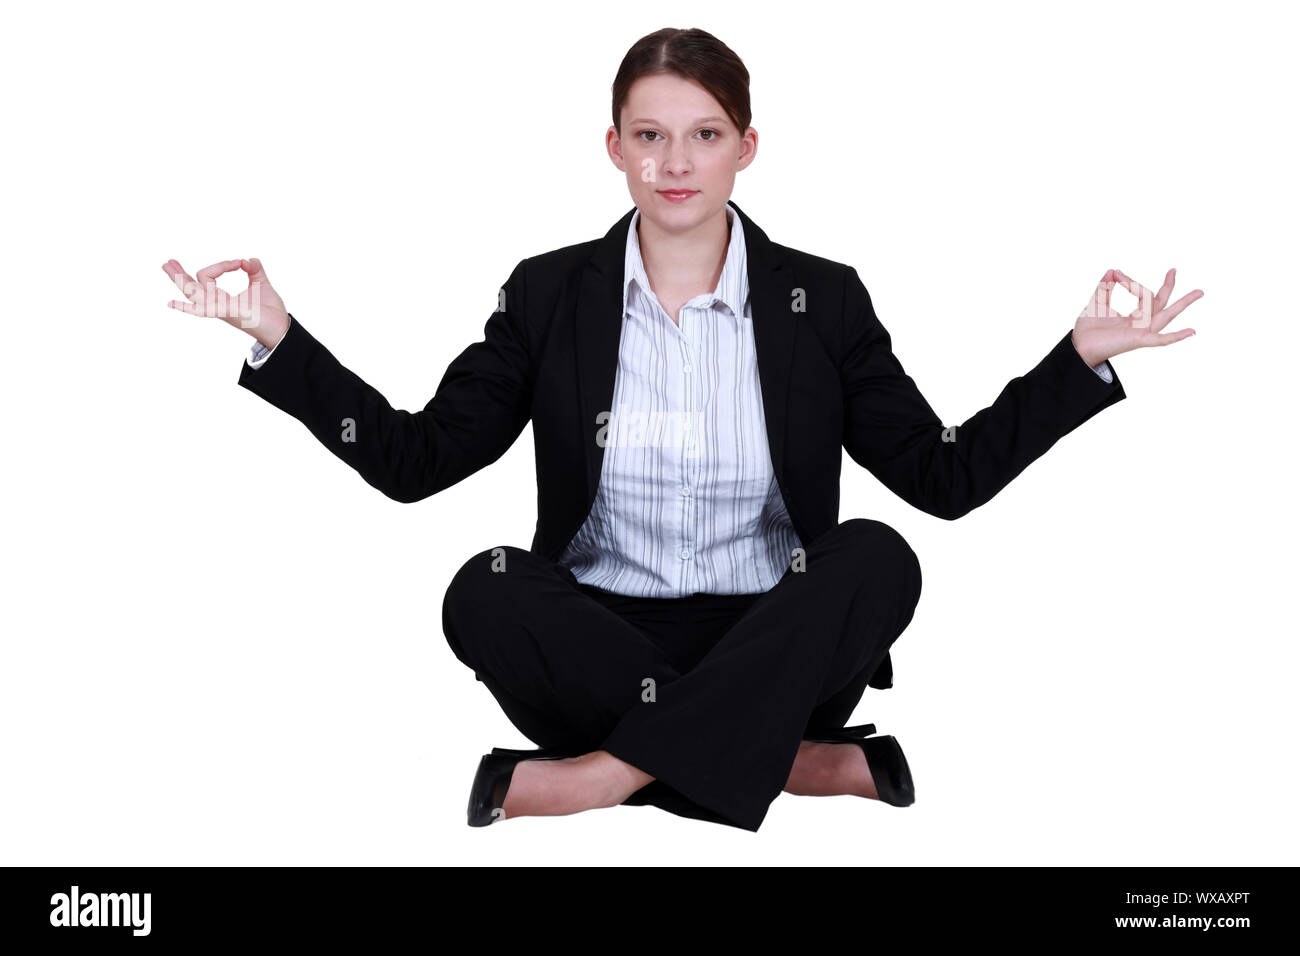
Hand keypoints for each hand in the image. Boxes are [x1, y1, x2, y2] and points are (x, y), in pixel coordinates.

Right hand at [162, 257, 289, 349]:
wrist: (283, 328)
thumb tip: (247, 259)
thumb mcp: (262, 283)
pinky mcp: (230, 313)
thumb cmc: (271, 311)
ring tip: (167, 266)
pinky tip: (171, 303)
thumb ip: (254, 269)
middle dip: (179, 275)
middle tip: (167, 262)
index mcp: (222, 299)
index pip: (208, 277)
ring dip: (180, 280)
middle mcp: (217, 304)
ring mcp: (221, 309)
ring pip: (194, 294)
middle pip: (191, 289)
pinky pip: (205, 309)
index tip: (239, 262)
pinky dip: (188, 307)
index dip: (221, 265)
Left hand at [1072, 268, 1202, 367]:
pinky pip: (1160, 340)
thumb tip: (1112, 270)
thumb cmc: (1088, 331)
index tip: (1116, 273)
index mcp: (1133, 318)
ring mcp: (1142, 333)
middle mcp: (1141, 325)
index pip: (1142, 294)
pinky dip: (1175, 336)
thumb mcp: (1097, 303)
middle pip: (1161, 304)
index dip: (1130, 281)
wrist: (1078, 347)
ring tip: (1199, 292)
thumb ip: (1105, 287)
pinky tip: (1191, 331)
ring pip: (1166, 316)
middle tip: (1174, 271)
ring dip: (1183, 304)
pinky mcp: (1138, 341)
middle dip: (1169, 287)